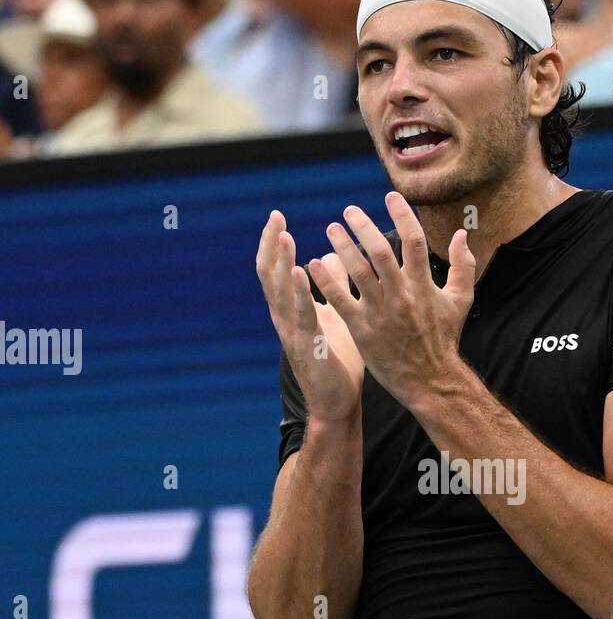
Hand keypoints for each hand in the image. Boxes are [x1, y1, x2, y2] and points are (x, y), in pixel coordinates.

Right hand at [256, 210, 363, 421]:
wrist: (337, 402)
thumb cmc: (337, 359)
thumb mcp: (336, 314)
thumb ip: (331, 285)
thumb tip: (331, 254)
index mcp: (290, 309)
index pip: (275, 269)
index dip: (273, 244)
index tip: (276, 216)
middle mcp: (284, 318)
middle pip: (269, 275)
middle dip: (271, 245)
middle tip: (275, 217)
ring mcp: (293, 333)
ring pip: (280, 292)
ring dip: (282, 262)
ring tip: (284, 236)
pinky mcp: (307, 346)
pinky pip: (301, 314)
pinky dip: (299, 291)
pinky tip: (300, 271)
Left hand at [309, 191, 475, 409]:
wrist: (430, 380)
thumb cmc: (444, 339)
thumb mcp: (460, 302)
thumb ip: (463, 266)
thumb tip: (463, 234)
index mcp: (424, 286)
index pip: (413, 240)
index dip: (402, 214)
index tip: (390, 196)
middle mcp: (401, 296)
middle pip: (380, 251)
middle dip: (362, 226)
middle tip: (348, 211)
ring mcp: (380, 313)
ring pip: (357, 271)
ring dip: (342, 246)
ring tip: (331, 229)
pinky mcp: (362, 330)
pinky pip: (340, 300)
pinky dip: (326, 280)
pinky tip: (314, 263)